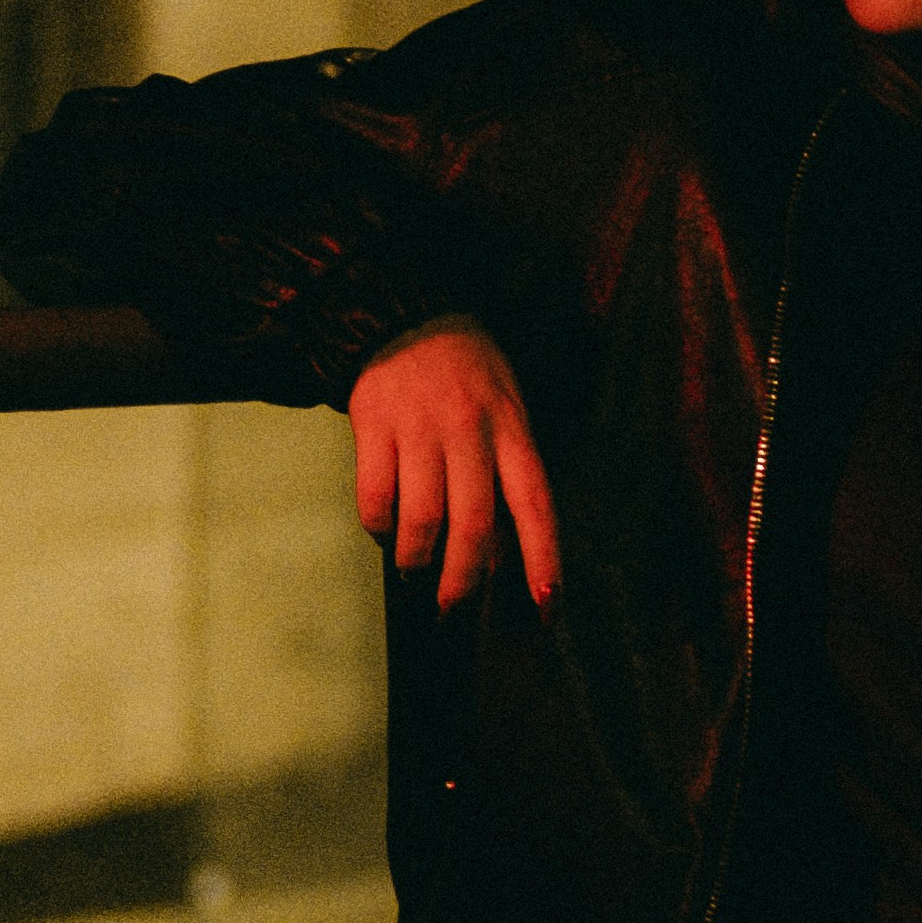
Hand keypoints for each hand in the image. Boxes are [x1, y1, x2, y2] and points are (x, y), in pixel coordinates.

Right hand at [348, 316, 561, 610]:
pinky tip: (385, 532)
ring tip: (413, 572)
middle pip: (473, 523)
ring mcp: (420, 427)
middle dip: (463, 580)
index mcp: (512, 428)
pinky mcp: (374, 425)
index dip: (543, 559)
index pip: (535, 504)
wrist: (404, 313)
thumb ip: (506, 472)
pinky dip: (379, 527)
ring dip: (416, 559)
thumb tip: (502, 553)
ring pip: (422, 518)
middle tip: (452, 608)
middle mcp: (469, 430)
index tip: (547, 608)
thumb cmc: (467, 372)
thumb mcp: (506, 408)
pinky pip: (375, 495)